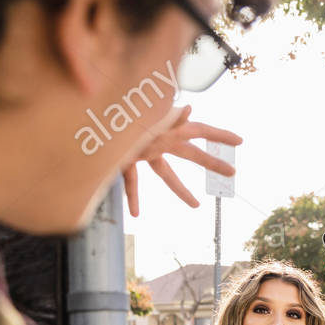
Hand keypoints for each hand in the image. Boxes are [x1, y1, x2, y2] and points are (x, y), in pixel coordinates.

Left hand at [122, 105, 242, 215]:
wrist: (84, 125)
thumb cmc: (114, 117)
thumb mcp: (142, 116)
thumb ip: (166, 115)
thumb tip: (189, 109)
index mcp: (166, 128)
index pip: (200, 130)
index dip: (220, 136)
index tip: (240, 142)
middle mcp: (158, 139)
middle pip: (190, 154)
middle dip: (212, 163)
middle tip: (232, 173)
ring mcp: (143, 150)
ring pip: (166, 173)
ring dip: (181, 189)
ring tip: (196, 205)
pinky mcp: (125, 159)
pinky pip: (133, 181)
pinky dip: (135, 196)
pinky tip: (136, 215)